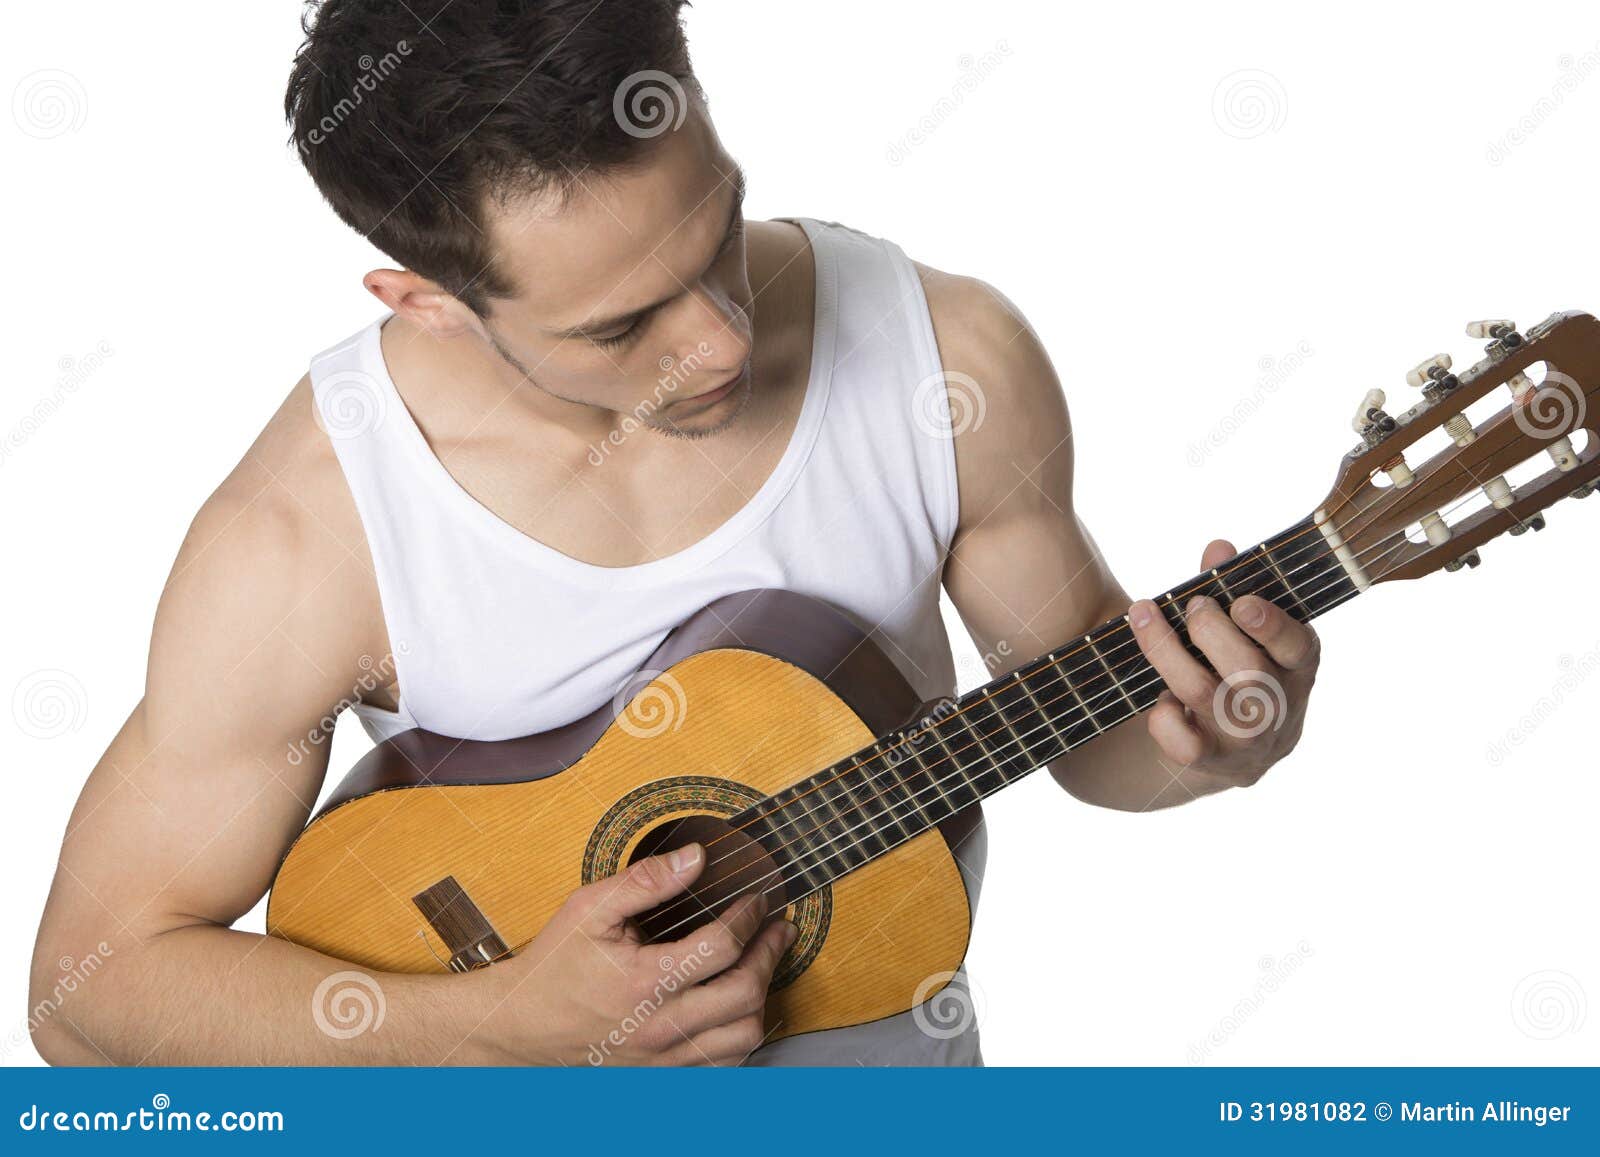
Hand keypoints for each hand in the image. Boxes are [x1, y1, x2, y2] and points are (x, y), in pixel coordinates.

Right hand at [470, 843, 794, 1065]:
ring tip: (764, 965)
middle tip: (778, 928)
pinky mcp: (664, 1074)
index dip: (749, 917)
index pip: (723, 947)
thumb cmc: (554, 968)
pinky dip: (742, 1035)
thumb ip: (645, 880)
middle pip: (745, 994)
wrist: (522, 1028)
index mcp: (646, 981)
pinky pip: (724, 1064)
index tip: (757, 900)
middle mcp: (662, 1026)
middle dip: (770, 954)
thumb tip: (695, 857)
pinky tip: (740, 1007)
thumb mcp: (590, 909)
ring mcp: (666, 1057)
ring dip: (763, 997)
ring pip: (744, 1036)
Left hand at [1126, 538, 1320, 788]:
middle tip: (1192, 605)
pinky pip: (1186, 748)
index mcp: (1298, 666)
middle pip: (1247, 671)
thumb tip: (1218, 547)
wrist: (1229, 750)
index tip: (1240, 602)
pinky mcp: (1215, 766)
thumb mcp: (1242, 629)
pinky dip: (1164, 720)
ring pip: (1204, 696)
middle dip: (1210, 631)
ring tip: (1144, 616)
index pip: (1298, 647)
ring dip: (1167, 653)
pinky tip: (1158, 700)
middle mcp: (1280, 707)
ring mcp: (1248, 741)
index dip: (1271, 625)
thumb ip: (1230, 587)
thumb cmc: (1233, 666)